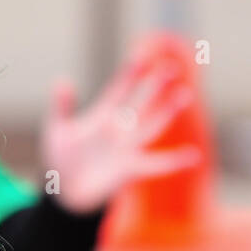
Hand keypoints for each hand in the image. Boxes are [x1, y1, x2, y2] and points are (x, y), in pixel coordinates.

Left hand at [41, 58, 199, 215]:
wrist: (65, 192)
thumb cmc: (62, 160)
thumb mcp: (57, 132)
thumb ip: (61, 107)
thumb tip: (62, 81)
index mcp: (104, 116)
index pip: (120, 90)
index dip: (130, 75)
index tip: (141, 58)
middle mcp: (121, 129)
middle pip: (143, 103)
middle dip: (156, 86)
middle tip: (171, 67)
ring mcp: (128, 149)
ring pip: (153, 127)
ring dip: (168, 113)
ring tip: (185, 95)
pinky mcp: (132, 170)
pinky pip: (157, 165)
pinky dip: (176, 162)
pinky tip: (194, 155)